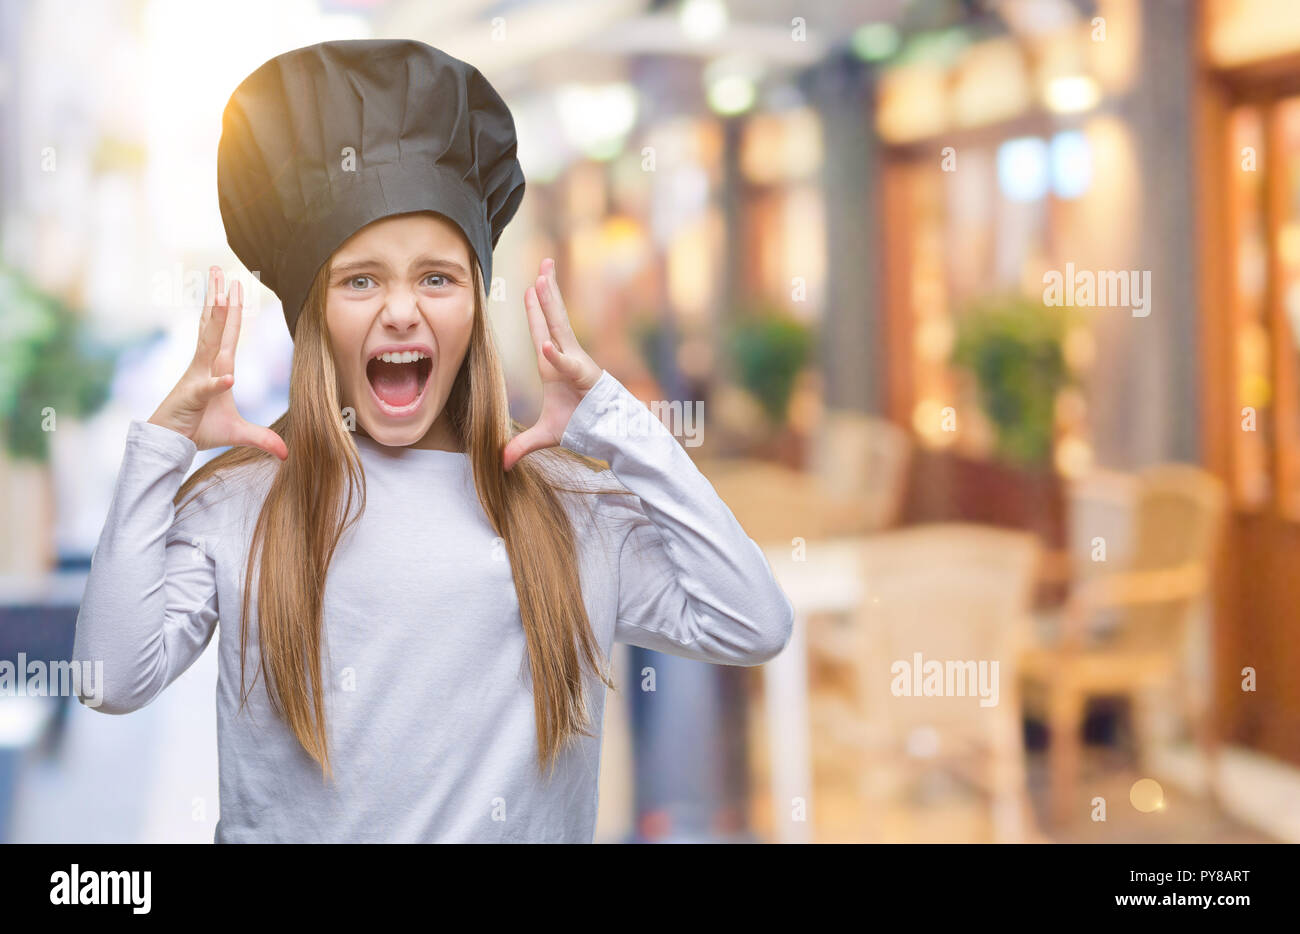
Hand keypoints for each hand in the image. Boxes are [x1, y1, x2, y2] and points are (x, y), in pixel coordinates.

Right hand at [148, 266, 287, 460]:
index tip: (233, 285)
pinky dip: (216, 384)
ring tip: (220, 297)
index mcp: (217, 367)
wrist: (170, 443)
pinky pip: (206, 389)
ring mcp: (198, 379)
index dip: (231, 310)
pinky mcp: (193, 399)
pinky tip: (227, 378)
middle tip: (221, 272)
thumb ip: (262, 438)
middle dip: (220, 300)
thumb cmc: (198, 429)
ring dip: (215, 321)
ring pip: (209, 345)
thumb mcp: (238, 433)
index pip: (227, 333)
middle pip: (215, 328)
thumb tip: (286, 452)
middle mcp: (206, 366)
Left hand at [502, 258, 601, 470]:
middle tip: (543, 264)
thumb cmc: (581, 426)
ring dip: (552, 304)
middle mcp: (565, 358)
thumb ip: (522, 445)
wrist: (609, 434)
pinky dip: (556, 356)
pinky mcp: (584, 378)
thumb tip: (500, 462)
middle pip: (553, 319)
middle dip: (548, 292)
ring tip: (543, 279)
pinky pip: (566, 365)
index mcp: (553, 365)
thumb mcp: (546, 434)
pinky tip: (545, 344)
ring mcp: (576, 365)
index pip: (541, 331)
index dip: (535, 309)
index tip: (530, 286)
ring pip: (561, 329)